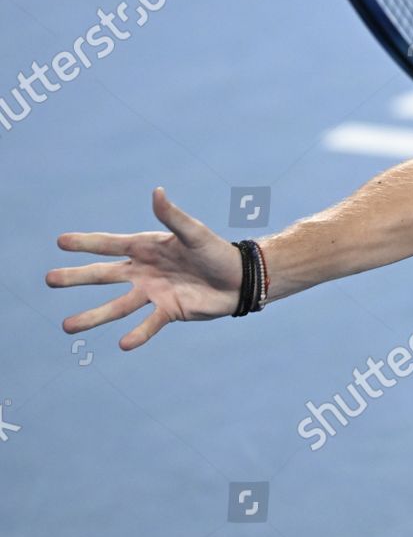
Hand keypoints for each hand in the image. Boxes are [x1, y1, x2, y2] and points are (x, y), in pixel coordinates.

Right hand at [45, 187, 243, 349]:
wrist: (240, 278)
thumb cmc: (217, 251)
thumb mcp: (194, 233)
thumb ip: (173, 216)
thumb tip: (157, 192)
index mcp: (147, 248)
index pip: (110, 244)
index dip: (86, 242)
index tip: (60, 241)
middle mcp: (144, 271)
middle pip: (104, 275)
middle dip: (76, 278)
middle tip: (49, 279)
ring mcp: (153, 293)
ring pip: (117, 306)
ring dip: (94, 316)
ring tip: (68, 326)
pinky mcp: (167, 311)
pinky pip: (148, 324)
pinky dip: (138, 334)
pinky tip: (123, 344)